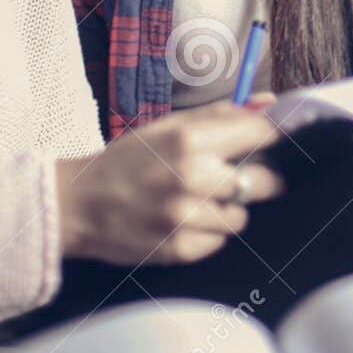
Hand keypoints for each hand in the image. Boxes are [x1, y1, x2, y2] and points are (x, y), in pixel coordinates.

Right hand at [53, 98, 285, 265]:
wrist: (80, 205)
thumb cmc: (127, 160)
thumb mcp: (168, 127)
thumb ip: (222, 114)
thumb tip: (270, 102)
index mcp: (190, 141)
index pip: (261, 135)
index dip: (272, 138)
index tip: (271, 141)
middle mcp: (192, 179)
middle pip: (263, 182)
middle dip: (257, 178)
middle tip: (235, 177)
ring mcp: (187, 218)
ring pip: (241, 216)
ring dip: (227, 208)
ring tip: (196, 201)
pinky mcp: (181, 250)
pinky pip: (219, 241)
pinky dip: (208, 233)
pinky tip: (182, 221)